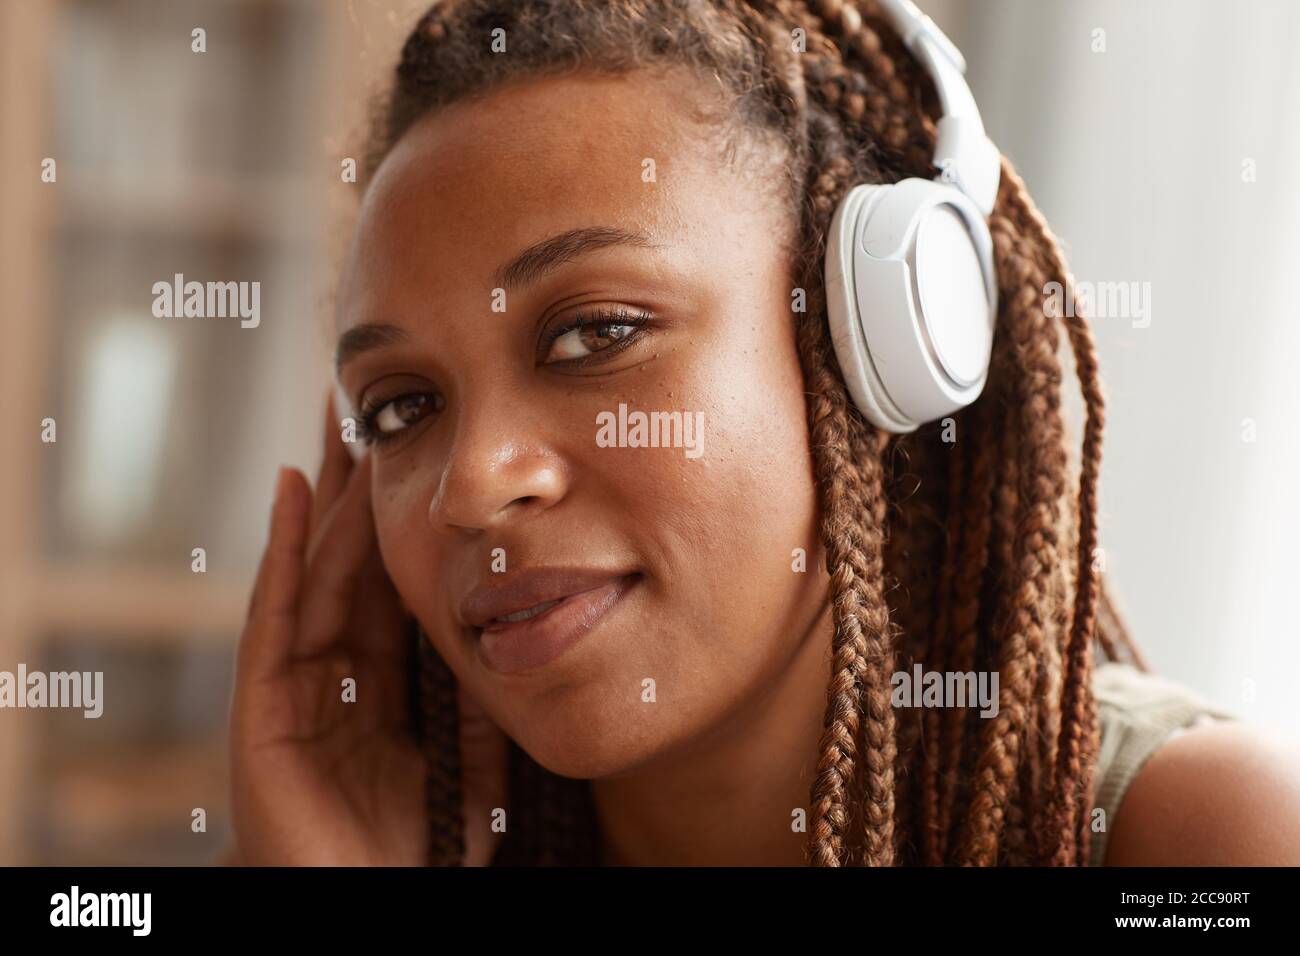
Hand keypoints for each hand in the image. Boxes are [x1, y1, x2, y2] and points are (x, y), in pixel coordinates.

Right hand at [227, 388, 507, 864]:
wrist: (387, 909)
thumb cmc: (433, 851)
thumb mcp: (479, 752)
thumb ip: (488, 689)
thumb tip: (520, 619)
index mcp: (385, 680)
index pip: (393, 579)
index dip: (401, 517)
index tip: (416, 449)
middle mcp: (336, 672)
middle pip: (346, 562)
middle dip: (355, 490)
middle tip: (366, 409)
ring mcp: (296, 689)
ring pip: (313, 575)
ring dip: (323, 501)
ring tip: (336, 428)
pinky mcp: (264, 715)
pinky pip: (274, 622)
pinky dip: (281, 557)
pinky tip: (288, 495)